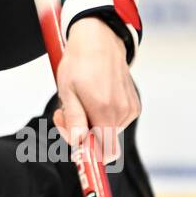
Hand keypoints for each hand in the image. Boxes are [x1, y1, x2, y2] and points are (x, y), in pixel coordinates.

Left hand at [52, 16, 140, 163]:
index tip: (77, 150)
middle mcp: (122, 113)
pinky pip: (115, 121)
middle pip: (103, 143)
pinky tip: (92, 97)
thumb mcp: (68, 90)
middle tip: (63, 114)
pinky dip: (101, 115)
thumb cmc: (79, 63)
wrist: (99, 39)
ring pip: (107, 132)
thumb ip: (74, 119)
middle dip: (82, 135)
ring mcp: (130, 108)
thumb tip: (79, 143)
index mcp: (105, 111)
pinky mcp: (133, 104)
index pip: (106, 153)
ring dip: (90, 123)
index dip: (91, 156)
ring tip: (77, 100)